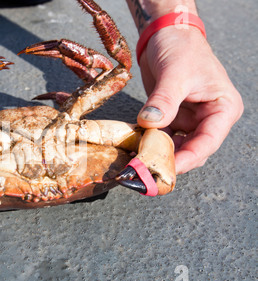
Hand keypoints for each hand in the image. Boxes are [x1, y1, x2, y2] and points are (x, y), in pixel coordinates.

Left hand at [136, 27, 242, 173]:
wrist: (167, 35)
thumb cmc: (182, 48)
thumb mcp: (176, 73)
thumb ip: (164, 100)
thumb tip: (150, 123)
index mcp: (223, 109)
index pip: (208, 142)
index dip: (188, 159)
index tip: (166, 168)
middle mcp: (208, 118)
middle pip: (192, 150)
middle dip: (170, 160)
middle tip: (147, 169)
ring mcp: (189, 120)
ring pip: (175, 147)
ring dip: (157, 153)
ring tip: (137, 160)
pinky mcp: (171, 118)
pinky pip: (160, 136)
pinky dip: (148, 142)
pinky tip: (134, 146)